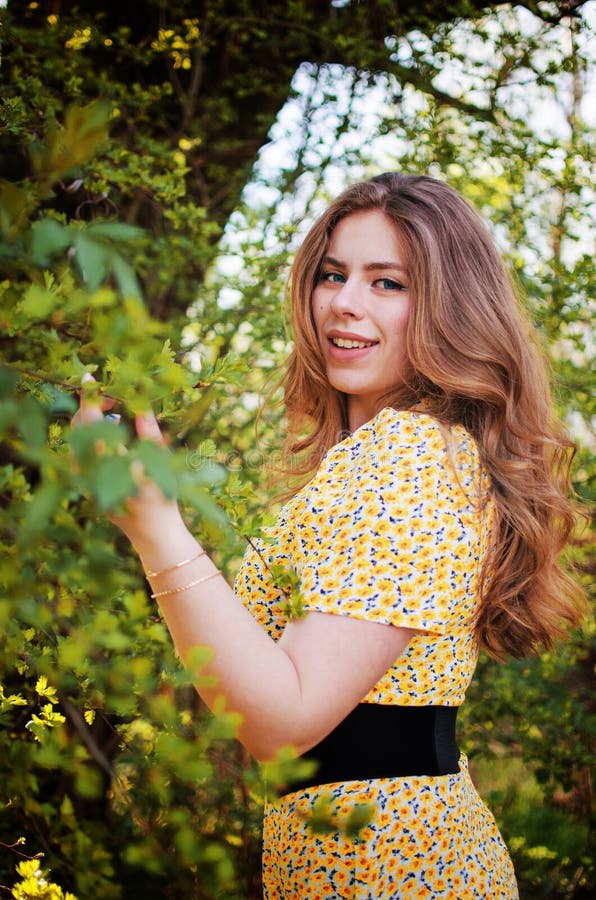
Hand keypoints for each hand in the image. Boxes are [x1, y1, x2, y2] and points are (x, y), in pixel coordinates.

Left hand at [72, 374, 186, 554]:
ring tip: (115, 417)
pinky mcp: (85, 485)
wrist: (153, 534)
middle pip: (78, 428)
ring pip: (76, 441)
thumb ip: (149, 430)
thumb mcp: (160, 461)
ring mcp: (84, 480)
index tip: (91, 378)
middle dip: (91, 408)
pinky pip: (78, 453)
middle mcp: (90, 471)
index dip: (90, 397)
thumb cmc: (163, 498)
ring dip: (91, 423)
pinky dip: (90, 438)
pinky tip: (111, 436)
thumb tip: (141, 403)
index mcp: (108, 463)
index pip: (91, 421)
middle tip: (113, 399)